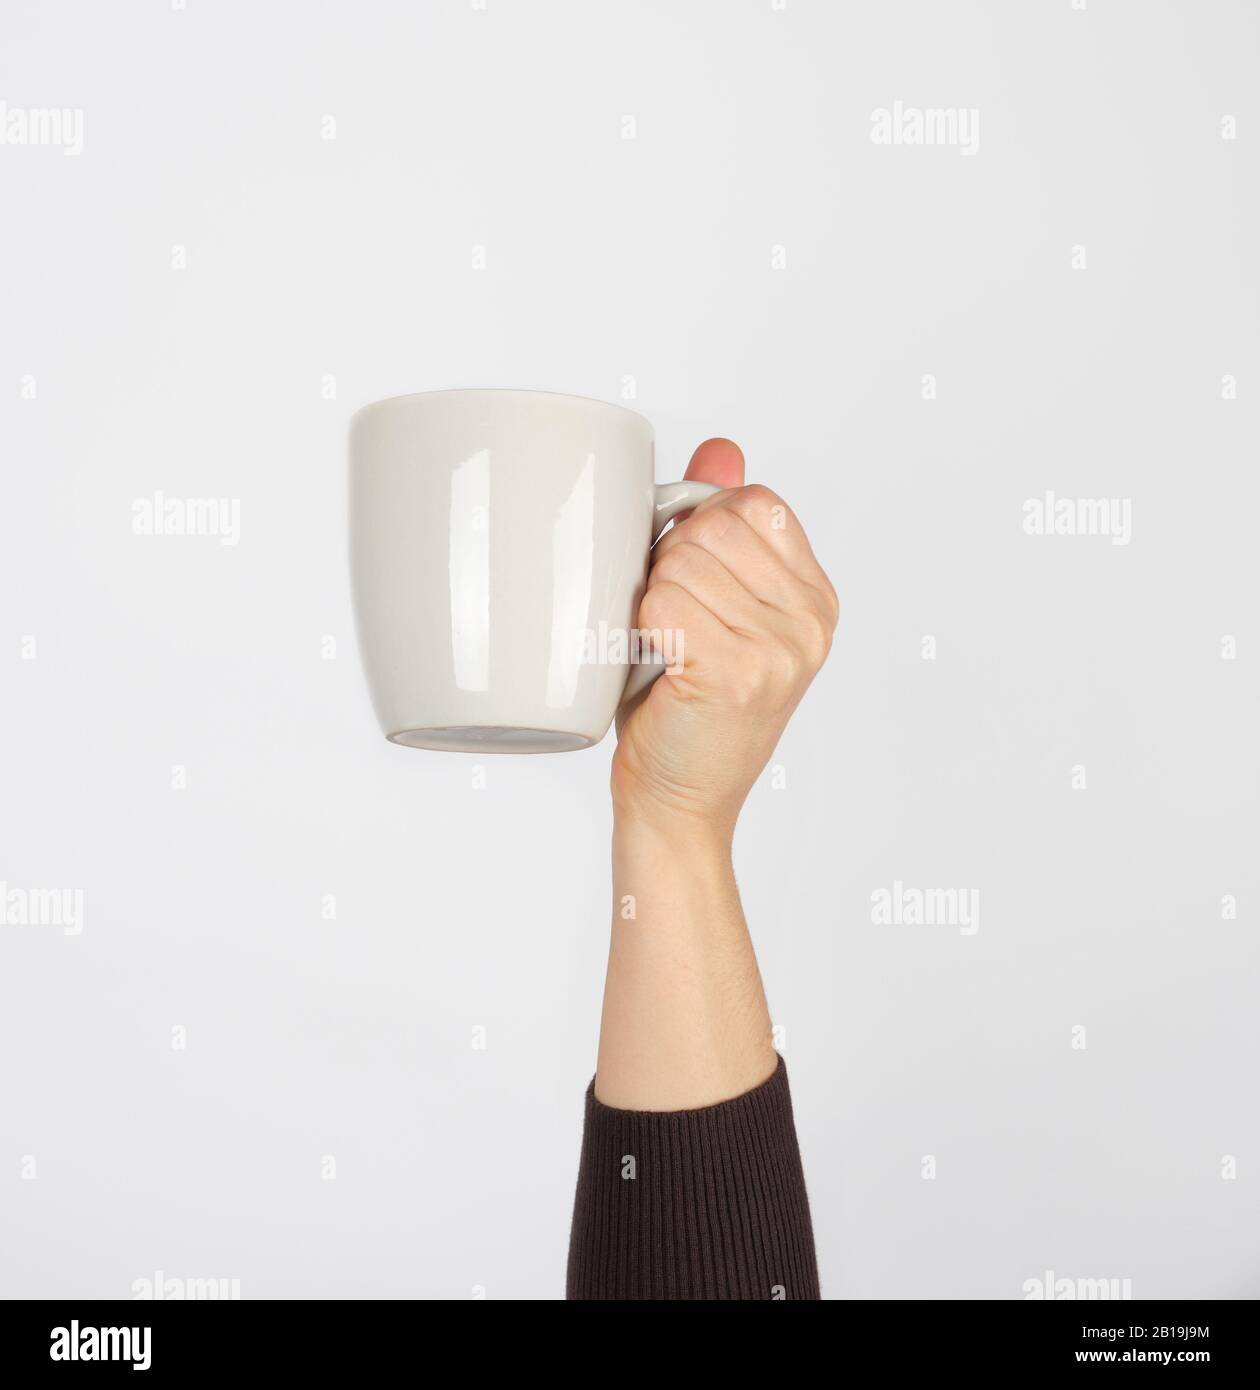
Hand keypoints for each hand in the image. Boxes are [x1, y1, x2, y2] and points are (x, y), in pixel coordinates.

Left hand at [611, 439, 838, 843]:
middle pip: (712, 528)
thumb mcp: (714, 608)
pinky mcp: (738, 674)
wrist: (678, 804)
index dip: (701, 530)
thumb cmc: (684, 708)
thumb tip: (722, 449)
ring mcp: (781, 649)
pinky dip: (641, 632)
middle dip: (668, 567)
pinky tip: (658, 668)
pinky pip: (663, 605)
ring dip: (650, 603)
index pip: (754, 504)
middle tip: (668, 628)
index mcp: (816, 598)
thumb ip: (724, 527)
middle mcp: (812, 622)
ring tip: (663, 652)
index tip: (691, 584)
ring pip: (681, 564)